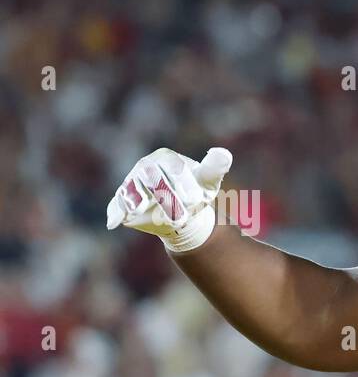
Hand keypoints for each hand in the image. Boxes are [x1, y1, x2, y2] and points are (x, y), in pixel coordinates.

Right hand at [106, 147, 232, 252]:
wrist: (183, 214)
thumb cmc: (196, 192)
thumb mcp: (208, 181)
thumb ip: (215, 167)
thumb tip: (224, 153)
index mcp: (166, 158)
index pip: (172, 166)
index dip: (183, 182)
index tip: (196, 199)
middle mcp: (145, 167)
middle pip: (151, 177)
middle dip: (166, 196)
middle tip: (182, 216)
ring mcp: (132, 183)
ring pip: (133, 190)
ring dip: (142, 203)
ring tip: (150, 215)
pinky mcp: (124, 201)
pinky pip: (117, 205)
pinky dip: (116, 213)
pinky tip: (114, 222)